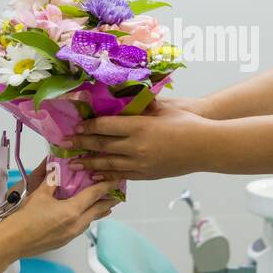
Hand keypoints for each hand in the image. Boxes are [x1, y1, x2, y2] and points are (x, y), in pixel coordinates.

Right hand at [0, 174, 120, 257]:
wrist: (12, 242)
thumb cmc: (24, 218)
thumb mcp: (39, 195)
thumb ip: (51, 182)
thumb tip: (57, 171)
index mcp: (72, 211)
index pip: (94, 195)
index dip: (106, 186)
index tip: (116, 180)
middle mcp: (76, 224)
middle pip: (98, 210)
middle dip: (108, 201)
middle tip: (116, 193)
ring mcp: (71, 235)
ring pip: (90, 220)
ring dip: (98, 211)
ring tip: (105, 205)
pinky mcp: (64, 241)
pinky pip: (81, 227)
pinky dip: (86, 219)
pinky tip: (83, 216)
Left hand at [62, 99, 211, 179]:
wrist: (206, 147)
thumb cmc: (188, 123)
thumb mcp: (165, 108)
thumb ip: (143, 105)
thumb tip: (127, 96)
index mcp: (139, 127)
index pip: (105, 126)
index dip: (88, 127)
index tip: (76, 126)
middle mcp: (136, 146)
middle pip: (102, 146)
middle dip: (82, 145)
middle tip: (65, 145)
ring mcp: (141, 163)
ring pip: (109, 164)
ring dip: (90, 163)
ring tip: (75, 163)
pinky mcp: (148, 175)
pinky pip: (122, 176)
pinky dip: (107, 175)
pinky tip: (97, 176)